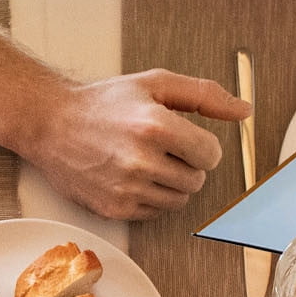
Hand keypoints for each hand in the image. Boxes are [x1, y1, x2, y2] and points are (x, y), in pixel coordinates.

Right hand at [12, 69, 249, 221]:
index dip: (204, 147)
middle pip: (196, 180)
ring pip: (177, 200)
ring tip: (150, 164)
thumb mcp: (155, 83)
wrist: (52, 126)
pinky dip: (151, 198)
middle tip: (166, 151)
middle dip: (188, 166)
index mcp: (154, 126)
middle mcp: (140, 160)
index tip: (188, 141)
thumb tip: (243, 111)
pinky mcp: (113, 208)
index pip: (210, 154)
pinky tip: (134, 178)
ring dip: (172, 184)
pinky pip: (153, 213)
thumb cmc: (104, 103)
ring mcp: (125, 189)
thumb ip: (204, 95)